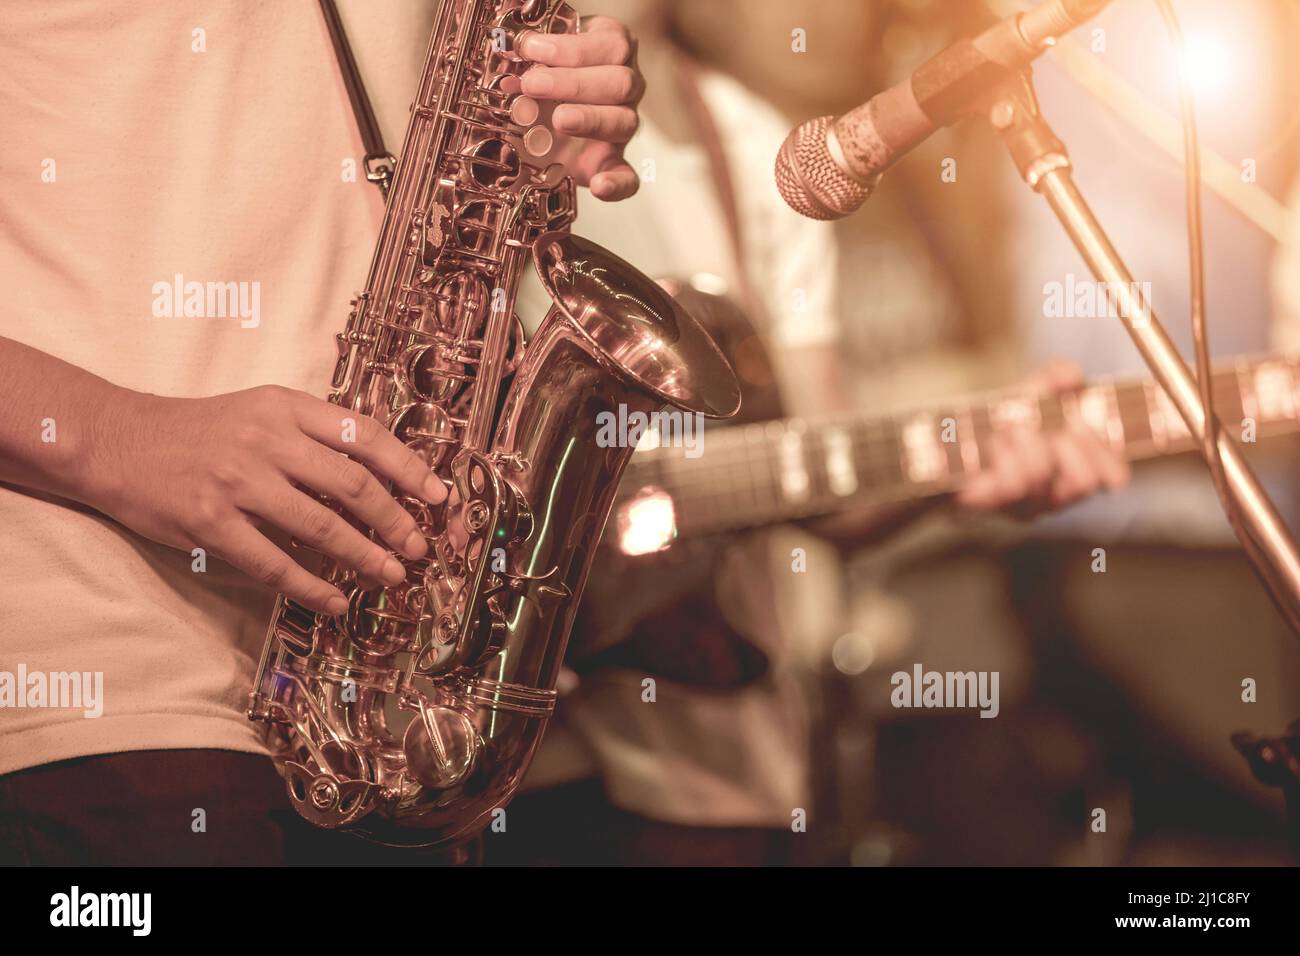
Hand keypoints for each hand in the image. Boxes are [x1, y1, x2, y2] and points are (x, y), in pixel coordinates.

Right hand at [92, 386, 445, 614]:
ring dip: (364, 557)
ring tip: (390, 576)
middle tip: (419, 548)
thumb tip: (382, 480)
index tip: (439, 496)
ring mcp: (238, 481)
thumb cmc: (202, 431)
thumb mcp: (262, 412)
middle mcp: (267, 439)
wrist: (119, 442)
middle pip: (353, 485)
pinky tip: (334, 602)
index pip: (365, 436)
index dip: (409, 468)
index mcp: (286, 407)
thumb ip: (315, 436)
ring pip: (321, 526)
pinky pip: (274, 562)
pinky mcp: (211, 522)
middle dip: (396, 522)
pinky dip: (311, 587)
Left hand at [517, 15, 643, 200]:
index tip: (531, 49)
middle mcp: (624, 86)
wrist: (536, 120)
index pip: (611, 43)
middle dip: (573, 82)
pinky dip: (617, 184)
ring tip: (558, 120)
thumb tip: (509, 62)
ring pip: (625, 120)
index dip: (572, 48)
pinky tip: (600, 187)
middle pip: (620, 82)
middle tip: (532, 85)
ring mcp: (621, 125)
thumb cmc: (541, 81)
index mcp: (610, 51)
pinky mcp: (613, 163)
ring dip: (589, 119)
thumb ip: (529, 59)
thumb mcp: (535, 62)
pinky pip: (628, 177)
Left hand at [957, 359, 1130, 515]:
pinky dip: (1001, 455)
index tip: (1080, 425)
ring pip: (1039, 479)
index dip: (1107, 453)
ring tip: (1007, 429)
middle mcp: (1055, 496)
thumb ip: (1053, 378)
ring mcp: (1023, 507)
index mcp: (1076, 471)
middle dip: (1065, 444)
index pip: (1113, 477)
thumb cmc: (997, 422)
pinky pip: (1005, 486)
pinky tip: (993, 443)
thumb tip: (1072, 376)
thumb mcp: (1028, 392)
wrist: (944, 447)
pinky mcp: (992, 507)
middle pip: (1083, 483)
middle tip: (1041, 425)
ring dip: (1024, 443)